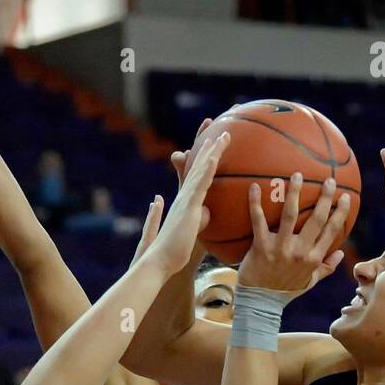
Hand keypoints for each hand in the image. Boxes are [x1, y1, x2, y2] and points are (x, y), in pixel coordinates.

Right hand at [145, 132, 229, 277]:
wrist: (160, 260)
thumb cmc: (174, 250)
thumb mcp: (193, 231)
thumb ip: (200, 218)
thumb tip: (207, 211)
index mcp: (185, 200)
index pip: (195, 172)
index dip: (202, 154)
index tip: (210, 138)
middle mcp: (184, 194)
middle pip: (197, 163)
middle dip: (206, 143)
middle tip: (213, 124)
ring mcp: (185, 198)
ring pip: (200, 169)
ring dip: (212, 151)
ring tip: (224, 135)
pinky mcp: (188, 206)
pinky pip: (200, 184)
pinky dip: (207, 169)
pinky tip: (215, 157)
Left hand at [237, 173, 349, 293]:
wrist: (260, 302)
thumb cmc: (285, 291)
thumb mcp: (309, 282)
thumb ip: (325, 268)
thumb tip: (340, 254)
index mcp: (313, 259)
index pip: (331, 231)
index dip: (340, 213)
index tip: (345, 197)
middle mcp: (299, 252)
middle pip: (316, 220)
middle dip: (325, 198)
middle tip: (328, 180)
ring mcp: (280, 249)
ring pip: (290, 215)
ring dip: (294, 193)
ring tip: (297, 175)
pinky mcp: (260, 247)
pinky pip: (258, 221)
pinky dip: (255, 203)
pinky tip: (256, 186)